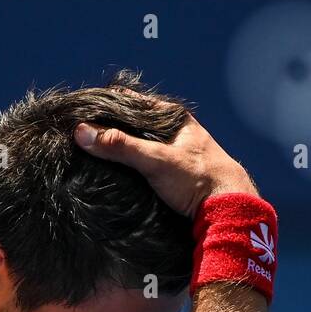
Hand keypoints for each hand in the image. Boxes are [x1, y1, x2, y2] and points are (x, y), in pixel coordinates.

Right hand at [74, 112, 255, 217]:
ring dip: (118, 152)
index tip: (82, 114)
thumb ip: (120, 146)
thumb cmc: (198, 178)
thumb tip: (82, 133)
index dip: (107, 106)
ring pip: (137, 146)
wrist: (229, 208)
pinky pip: (143, 165)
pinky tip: (114, 175)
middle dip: (109, 131)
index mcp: (172, 117)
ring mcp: (172, 153)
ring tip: (91, 155)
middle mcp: (172, 132)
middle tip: (81, 138)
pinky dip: (128, 167)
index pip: (131, 102)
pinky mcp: (172, 175)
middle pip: (132, 126)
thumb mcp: (156, 160)